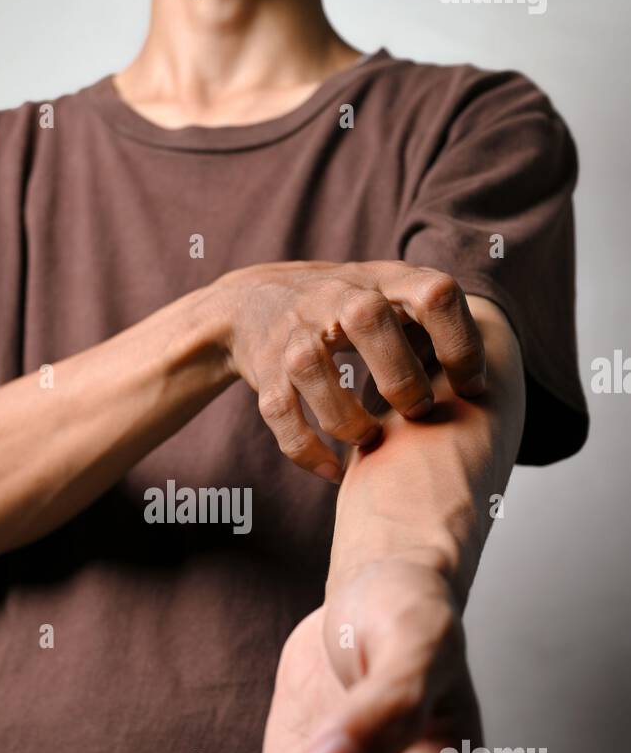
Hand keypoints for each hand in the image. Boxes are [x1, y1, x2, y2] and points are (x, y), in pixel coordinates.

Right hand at [209, 259, 486, 478]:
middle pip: (367, 319)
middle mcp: (336, 297)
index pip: (434, 294)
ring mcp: (294, 332)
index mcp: (385, 281)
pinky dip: (308, 451)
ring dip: (348, 419)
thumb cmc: (349, 308)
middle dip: (400, 378)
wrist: (255, 301)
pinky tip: (334, 472)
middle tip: (417, 413)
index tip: (473, 387)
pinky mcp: (265, 372)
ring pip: (312, 370)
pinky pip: (280, 415)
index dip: (460, 343)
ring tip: (371, 442)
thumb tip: (497, 381)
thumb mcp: (394, 294)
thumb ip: (439, 322)